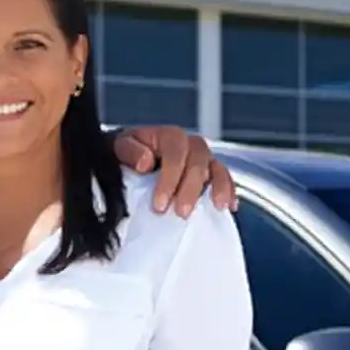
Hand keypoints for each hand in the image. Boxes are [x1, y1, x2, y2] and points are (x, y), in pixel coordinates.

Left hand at [113, 126, 237, 216]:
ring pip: (216, 167)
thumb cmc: (125, 156)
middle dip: (191, 188)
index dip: (170, 177)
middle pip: (198, 161)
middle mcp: (189, 144)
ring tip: (217, 207)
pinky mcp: (210, 173)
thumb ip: (130, 151)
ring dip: (218, 187)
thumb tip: (146, 162)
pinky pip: (225, 178)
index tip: (159, 204)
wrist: (129, 162)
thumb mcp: (118, 149)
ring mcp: (202, 158)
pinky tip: (230, 206)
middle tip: (181, 213)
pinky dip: (229, 190)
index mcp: (167, 136)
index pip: (175, 151)